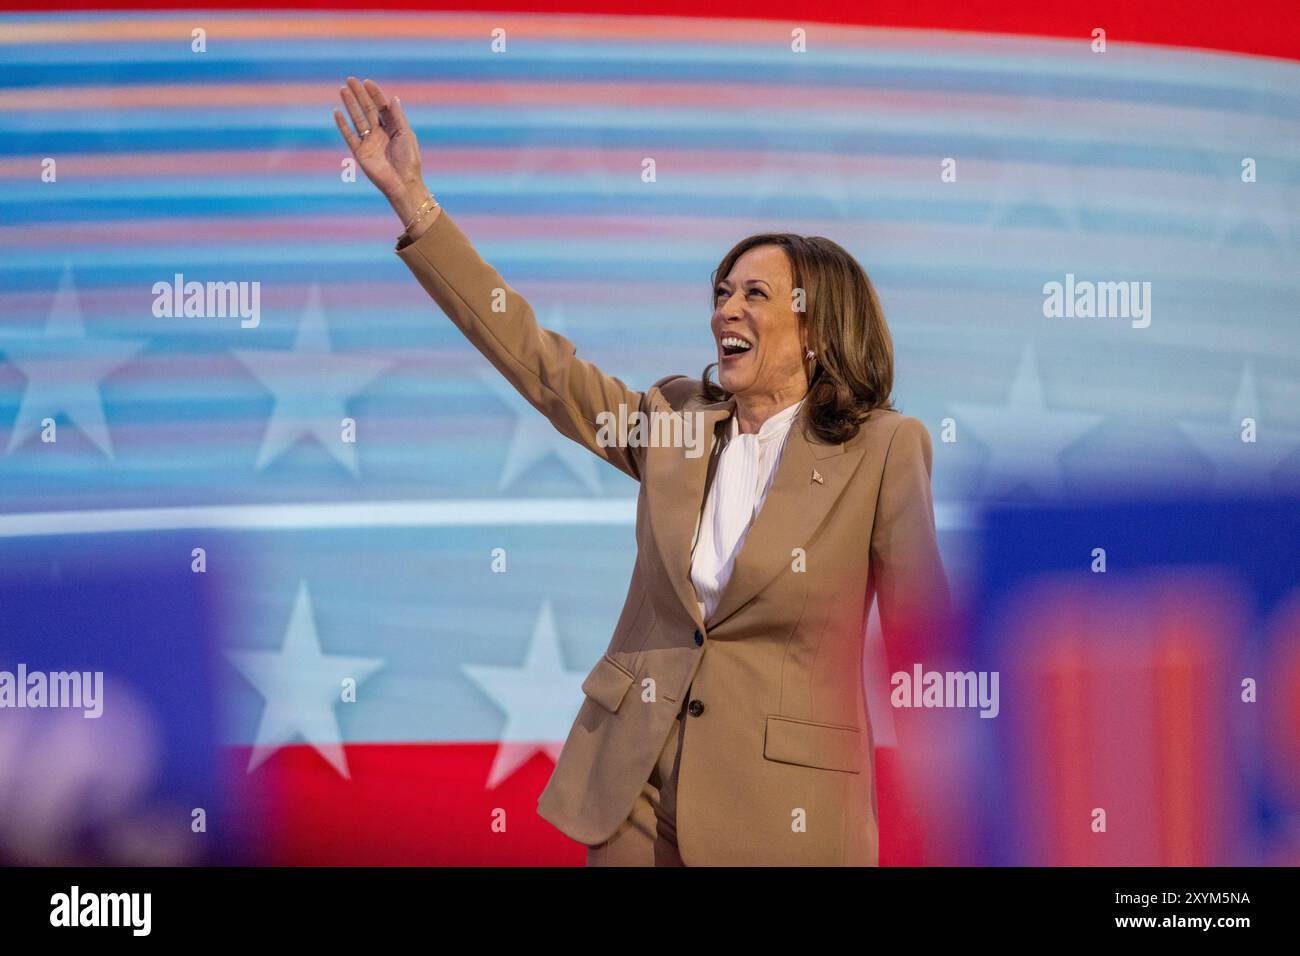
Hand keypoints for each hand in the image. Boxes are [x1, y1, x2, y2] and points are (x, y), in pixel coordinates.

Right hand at [334, 77, 434, 229]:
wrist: (403, 183)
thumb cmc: (409, 160)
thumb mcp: (405, 135)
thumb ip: (397, 117)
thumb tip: (393, 98)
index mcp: (393, 128)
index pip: (381, 107)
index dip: (374, 94)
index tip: (367, 82)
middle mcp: (380, 133)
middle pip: (367, 109)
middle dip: (359, 94)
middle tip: (350, 80)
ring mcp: (369, 142)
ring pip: (357, 119)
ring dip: (350, 104)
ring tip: (343, 90)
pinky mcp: (360, 153)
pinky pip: (349, 136)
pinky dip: (343, 125)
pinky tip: (337, 112)